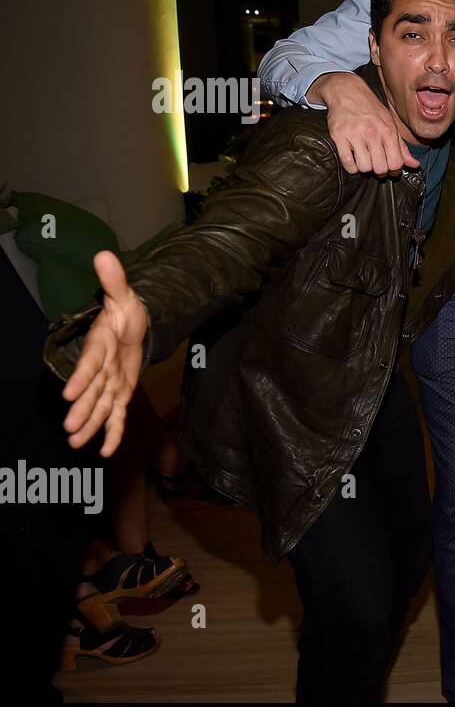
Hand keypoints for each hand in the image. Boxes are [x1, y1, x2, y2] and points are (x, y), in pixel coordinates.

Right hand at [62, 251, 149, 456]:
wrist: (133, 323)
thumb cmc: (125, 310)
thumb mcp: (123, 294)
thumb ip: (114, 279)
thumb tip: (103, 254)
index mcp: (100, 345)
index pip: (90, 363)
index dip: (81, 377)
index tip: (69, 393)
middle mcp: (102, 367)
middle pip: (91, 391)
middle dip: (82, 410)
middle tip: (70, 427)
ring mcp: (110, 382)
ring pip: (100, 407)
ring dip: (90, 425)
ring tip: (76, 443)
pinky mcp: (120, 392)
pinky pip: (117, 415)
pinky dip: (112, 432)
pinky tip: (105, 452)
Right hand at [309, 71, 417, 175]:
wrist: (347, 91)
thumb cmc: (370, 109)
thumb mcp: (390, 124)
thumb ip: (402, 147)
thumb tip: (415, 165)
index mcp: (388, 131)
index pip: (396, 163)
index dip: (394, 171)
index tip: (389, 168)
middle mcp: (373, 133)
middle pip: (380, 168)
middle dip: (379, 171)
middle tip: (376, 164)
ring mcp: (355, 135)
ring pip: (364, 167)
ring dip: (364, 168)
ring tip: (364, 160)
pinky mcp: (339, 136)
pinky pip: (347, 162)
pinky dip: (351, 167)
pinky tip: (353, 160)